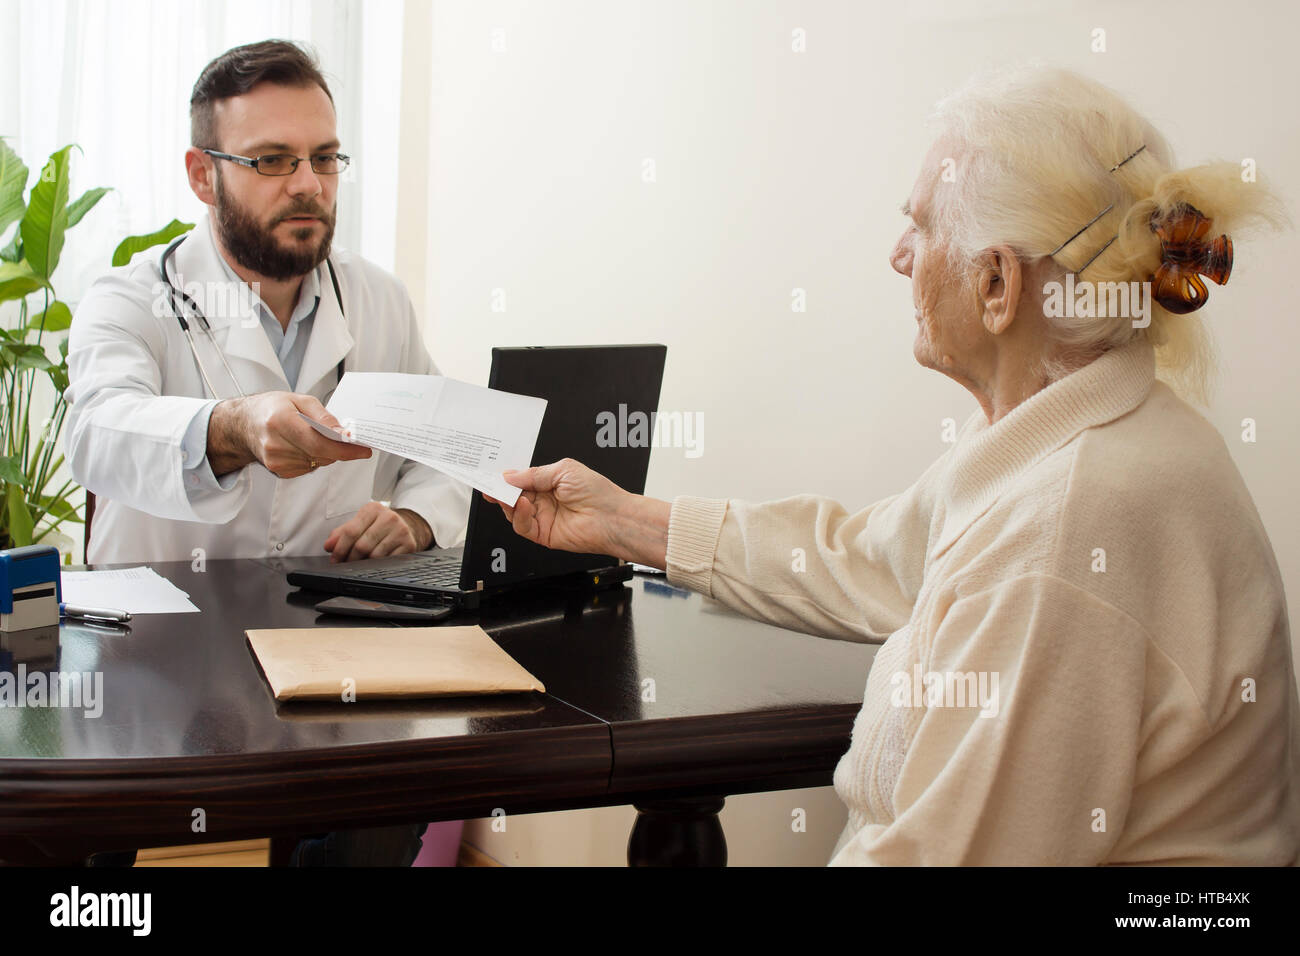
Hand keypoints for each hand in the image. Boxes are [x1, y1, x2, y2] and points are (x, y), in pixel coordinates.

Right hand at [208, 392, 371, 478]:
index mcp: (280, 421)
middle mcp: (275, 444)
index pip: (319, 443)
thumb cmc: (272, 408)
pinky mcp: (279, 471)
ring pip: (318, 462)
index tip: (364, 450)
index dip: (345, 449)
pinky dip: (314, 458)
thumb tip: (342, 432)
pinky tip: (304, 446)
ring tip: (315, 436)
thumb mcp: (298, 399)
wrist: (244, 424)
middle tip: (350, 440)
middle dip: (339, 449)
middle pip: (321, 455)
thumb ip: (322, 416)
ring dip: (325, 452)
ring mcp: (276, 461)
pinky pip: (309, 468)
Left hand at [323, 502, 430, 561]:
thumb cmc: (379, 526)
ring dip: (364, 563)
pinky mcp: (409, 544)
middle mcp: (389, 517)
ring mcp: (400, 531)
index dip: (339, 548)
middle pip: (362, 545)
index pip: (351, 531)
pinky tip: (375, 563)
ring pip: (374, 555)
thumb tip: (329, 545)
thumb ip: (342, 533)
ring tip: (360, 563)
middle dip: (350, 558)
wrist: (406, 526)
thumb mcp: (360, 523)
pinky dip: (379, 565)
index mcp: (373, 509)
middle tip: (346, 564)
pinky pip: (388, 561)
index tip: (334, 559)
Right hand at [483, 458, 670, 568]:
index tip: (490, 475)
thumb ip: (534, 474)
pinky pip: (523, 527)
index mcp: (549, 482)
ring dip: (507, 503)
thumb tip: (510, 476)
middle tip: (489, 485)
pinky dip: (519, 516)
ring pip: (514, 512)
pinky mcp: (543, 535)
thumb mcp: (563, 470)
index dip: (505, 478)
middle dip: (500, 491)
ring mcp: (543, 518)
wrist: (611, 517)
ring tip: (507, 494)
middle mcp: (544, 500)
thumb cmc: (597, 492)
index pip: (520, 480)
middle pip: (513, 496)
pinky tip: (523, 505)